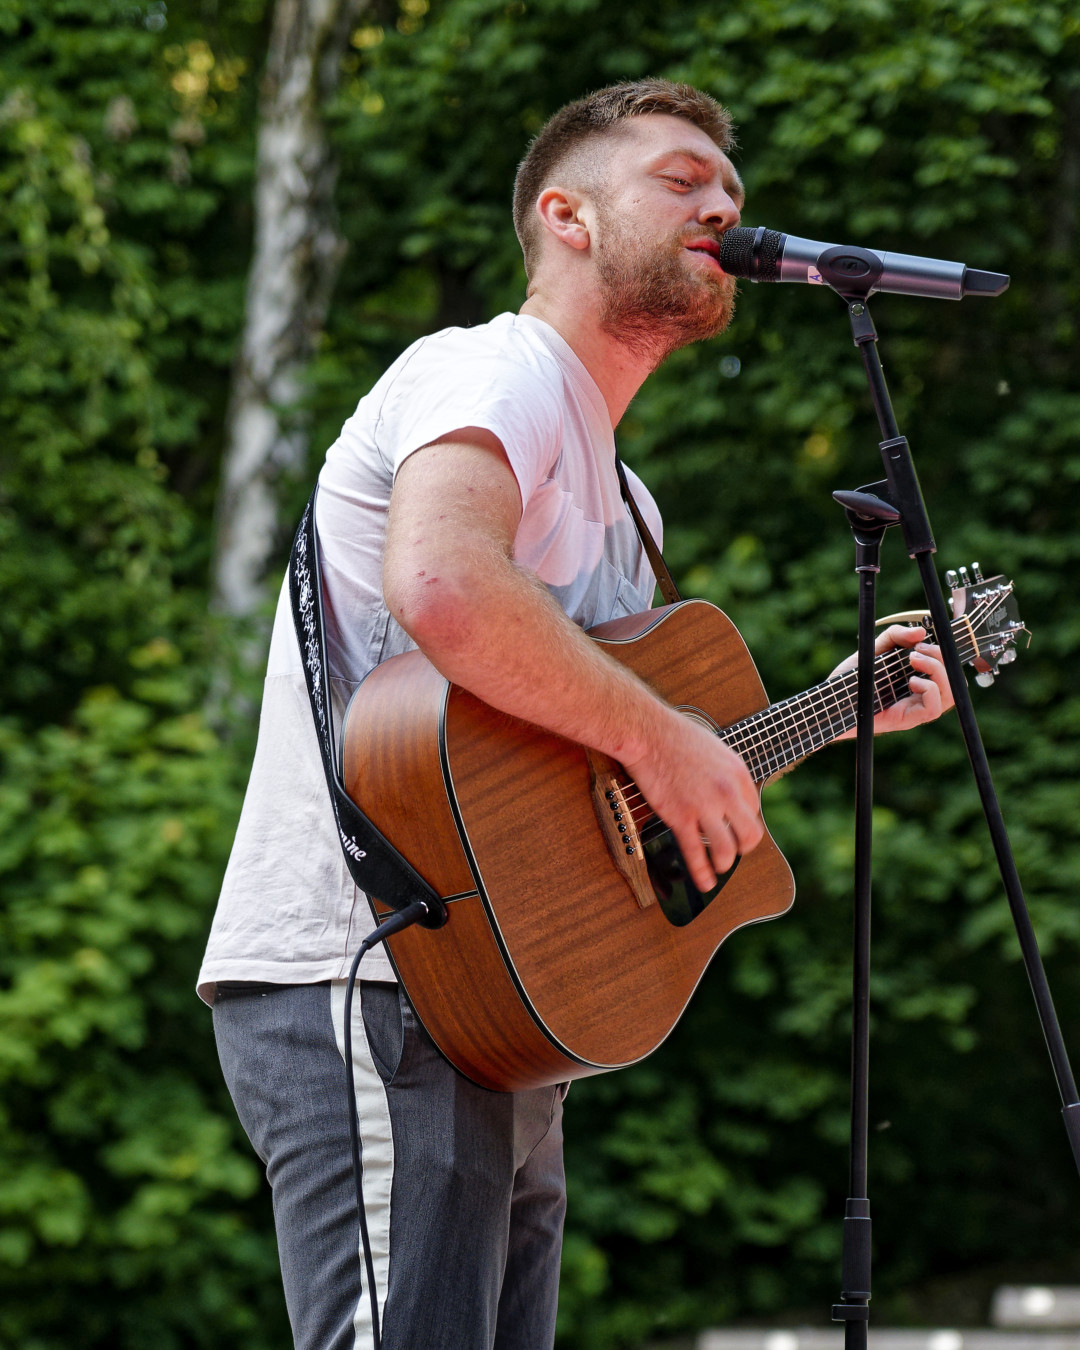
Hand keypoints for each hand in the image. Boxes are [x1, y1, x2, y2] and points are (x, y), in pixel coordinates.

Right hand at [621, 708, 763, 893]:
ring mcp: (704, 806)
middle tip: (732, 849)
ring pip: (726, 849)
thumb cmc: (675, 736)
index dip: (743, 821)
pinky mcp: (680, 817)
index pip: (753, 809)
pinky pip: (695, 853)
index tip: (732, 825)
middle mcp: (727, 792)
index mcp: (738, 773)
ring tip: (717, 867)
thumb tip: (726, 790)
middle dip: (743, 847)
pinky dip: (701, 873)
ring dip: (723, 863)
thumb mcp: (714, 748)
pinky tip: (704, 882)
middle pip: (750, 835)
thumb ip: (724, 772)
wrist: (648, 733)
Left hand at [831, 625, 953, 736]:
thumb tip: (920, 631)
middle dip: (941, 659)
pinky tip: (911, 681)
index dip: (945, 654)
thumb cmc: (850, 678)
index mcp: (917, 679)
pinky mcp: (905, 720)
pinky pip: (932, 710)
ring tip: (913, 661)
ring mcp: (914, 710)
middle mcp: (919, 696)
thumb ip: (894, 636)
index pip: (948, 670)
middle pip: (954, 682)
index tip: (923, 641)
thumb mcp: (872, 650)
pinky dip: (929, 690)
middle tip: (917, 650)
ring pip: (949, 696)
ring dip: (938, 673)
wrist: (829, 700)